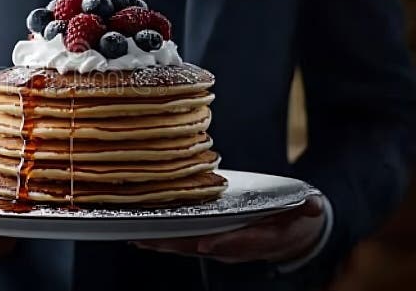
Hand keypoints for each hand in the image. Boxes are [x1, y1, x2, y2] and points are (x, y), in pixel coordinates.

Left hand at [132, 196, 325, 263]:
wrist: (294, 235)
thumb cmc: (296, 219)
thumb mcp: (306, 212)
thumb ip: (307, 208)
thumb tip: (314, 204)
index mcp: (261, 239)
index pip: (240, 243)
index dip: (223, 244)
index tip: (205, 243)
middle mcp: (237, 247)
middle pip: (203, 247)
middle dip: (176, 244)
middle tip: (150, 238)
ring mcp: (222, 246)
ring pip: (189, 246)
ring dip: (164, 242)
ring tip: (138, 236)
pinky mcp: (210, 241)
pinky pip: (185, 241)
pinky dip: (165, 238)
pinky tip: (145, 234)